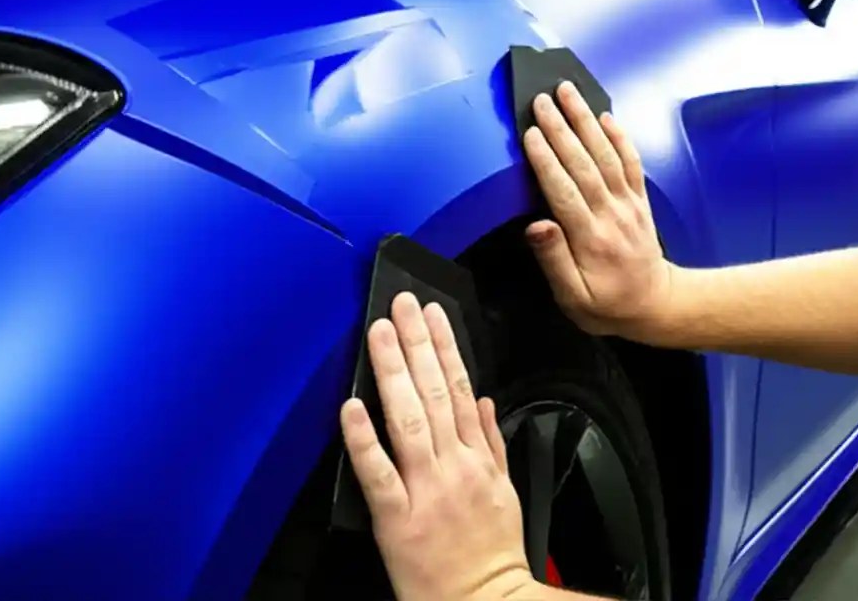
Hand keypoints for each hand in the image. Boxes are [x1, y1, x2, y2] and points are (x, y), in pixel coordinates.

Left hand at [340, 292, 537, 600]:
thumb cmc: (491, 553)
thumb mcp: (505, 491)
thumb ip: (493, 442)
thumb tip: (485, 400)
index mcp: (477, 459)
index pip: (460, 388)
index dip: (445, 346)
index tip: (431, 313)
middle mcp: (452, 465)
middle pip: (435, 392)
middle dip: (417, 343)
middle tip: (401, 304)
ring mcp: (424, 489)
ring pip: (408, 419)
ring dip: (393, 371)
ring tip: (379, 333)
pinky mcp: (396, 518)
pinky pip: (377, 472)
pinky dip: (364, 438)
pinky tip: (352, 405)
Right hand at [522, 81, 676, 338]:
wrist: (655, 305)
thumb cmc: (606, 305)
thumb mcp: (572, 298)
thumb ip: (554, 260)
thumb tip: (536, 226)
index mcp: (590, 238)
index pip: (564, 191)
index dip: (546, 160)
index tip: (531, 133)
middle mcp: (611, 214)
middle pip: (584, 163)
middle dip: (562, 128)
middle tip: (541, 99)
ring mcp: (628, 203)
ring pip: (606, 154)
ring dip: (586, 120)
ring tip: (568, 93)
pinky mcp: (638, 199)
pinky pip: (630, 161)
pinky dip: (618, 135)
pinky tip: (605, 115)